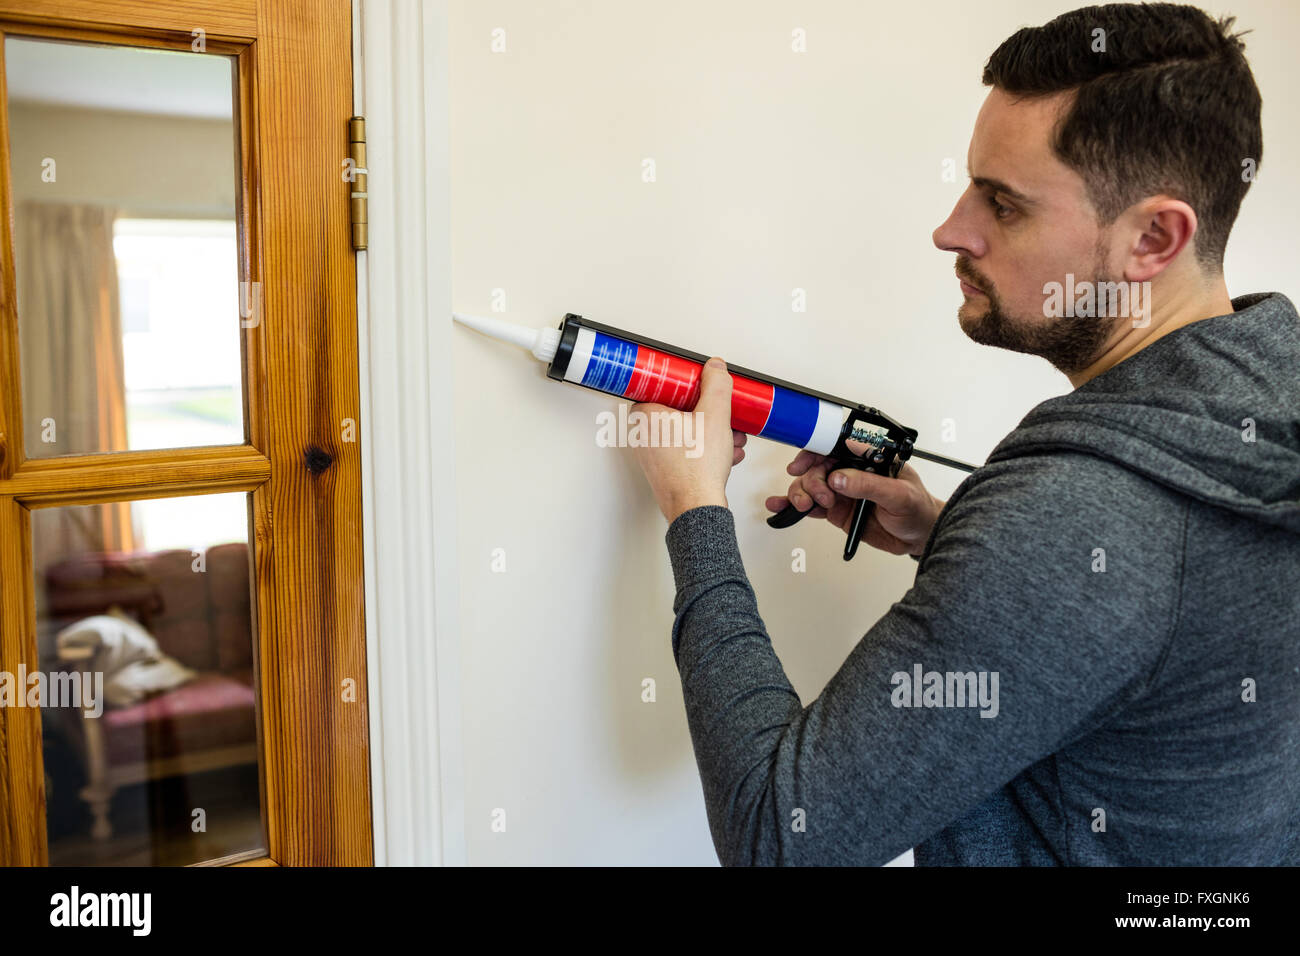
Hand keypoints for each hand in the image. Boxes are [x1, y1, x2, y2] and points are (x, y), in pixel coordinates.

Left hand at [631, 357, 747, 522]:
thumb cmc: (696, 471)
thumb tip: (715, 368)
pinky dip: (708, 450)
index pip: (661, 386)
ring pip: (687, 433)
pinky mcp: (666, 472)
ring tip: (732, 438)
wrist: (697, 511)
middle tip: (724, 415)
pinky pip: (688, 451)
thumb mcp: (715, 415)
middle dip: (709, 414)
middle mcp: (644, 436)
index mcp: (646, 416)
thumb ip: (716, 386)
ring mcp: (654, 456)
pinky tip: (727, 454)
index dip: (685, 384)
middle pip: (680, 411)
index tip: (699, 383)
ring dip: (713, 432)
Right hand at [764, 452, 943, 555]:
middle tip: (821, 498)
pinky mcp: (837, 510)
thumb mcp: (898, 495)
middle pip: (817, 468)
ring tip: (805, 506)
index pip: (834, 447)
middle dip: (811, 481)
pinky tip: (782, 507)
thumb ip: (868, 486)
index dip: (814, 453)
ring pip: (810, 486)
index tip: (801, 465)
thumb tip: (838, 478)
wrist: (919, 536)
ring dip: (801, 494)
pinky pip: (812, 506)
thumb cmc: (918, 509)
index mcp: (868, 459)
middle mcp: (851, 472)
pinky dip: (794, 506)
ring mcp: (842, 491)